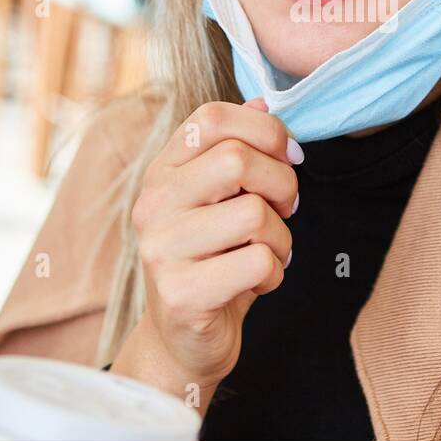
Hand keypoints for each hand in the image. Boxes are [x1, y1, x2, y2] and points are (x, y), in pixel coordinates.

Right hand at [116, 99, 300, 405]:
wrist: (186, 341)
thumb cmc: (214, 261)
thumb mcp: (224, 200)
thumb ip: (237, 149)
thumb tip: (263, 100)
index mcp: (162, 172)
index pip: (212, 118)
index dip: (265, 129)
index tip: (288, 156)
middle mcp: (152, 204)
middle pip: (238, 160)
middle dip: (282, 185)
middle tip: (283, 210)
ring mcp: (161, 250)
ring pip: (255, 214)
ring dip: (281, 237)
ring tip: (268, 252)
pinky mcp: (181, 293)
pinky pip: (258, 263)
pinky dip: (276, 273)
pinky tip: (258, 283)